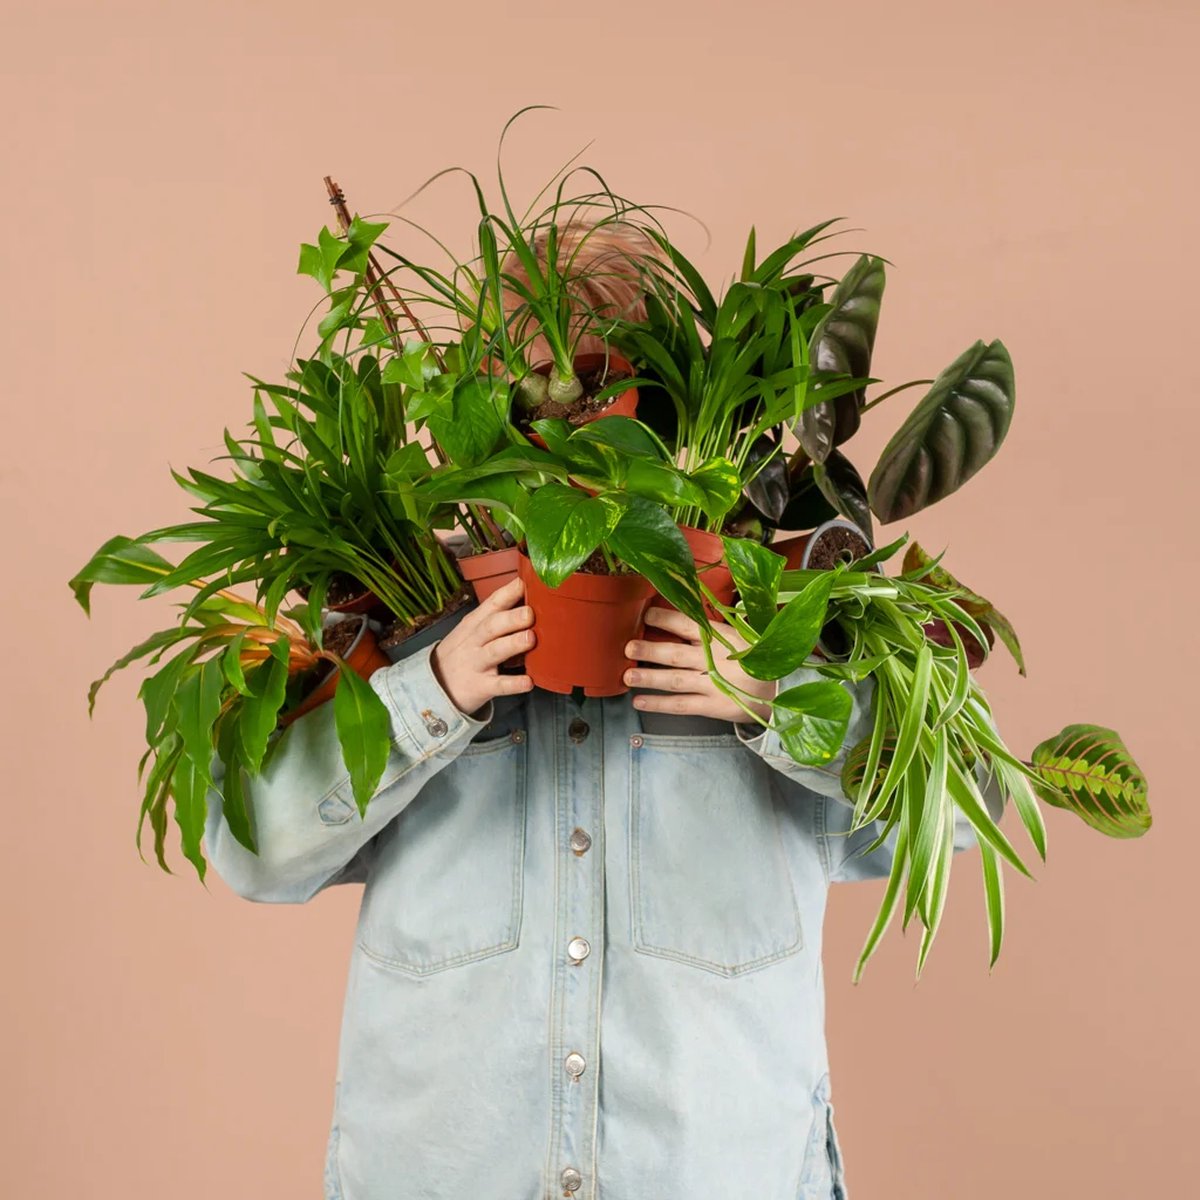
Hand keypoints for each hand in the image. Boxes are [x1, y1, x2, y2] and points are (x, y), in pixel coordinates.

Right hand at [430, 577, 534, 716]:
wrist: (433, 685)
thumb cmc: (462, 652)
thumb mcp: (471, 629)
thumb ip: (496, 615)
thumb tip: (528, 596)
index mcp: (475, 623)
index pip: (492, 604)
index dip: (509, 592)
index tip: (526, 582)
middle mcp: (475, 641)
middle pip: (492, 626)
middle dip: (511, 618)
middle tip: (530, 613)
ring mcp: (477, 663)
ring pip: (495, 651)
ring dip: (512, 644)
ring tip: (530, 638)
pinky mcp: (481, 686)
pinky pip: (498, 685)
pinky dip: (513, 684)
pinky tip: (528, 681)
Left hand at [623, 607, 776, 723]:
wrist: (782, 690)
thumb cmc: (755, 660)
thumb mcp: (740, 636)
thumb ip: (713, 628)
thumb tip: (687, 607)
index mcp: (721, 638)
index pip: (690, 624)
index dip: (666, 619)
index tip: (646, 614)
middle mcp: (715, 660)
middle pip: (676, 653)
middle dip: (650, 649)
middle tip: (628, 647)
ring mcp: (713, 684)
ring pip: (675, 680)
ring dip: (649, 677)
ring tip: (628, 675)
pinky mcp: (714, 706)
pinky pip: (682, 705)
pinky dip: (659, 704)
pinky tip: (640, 702)